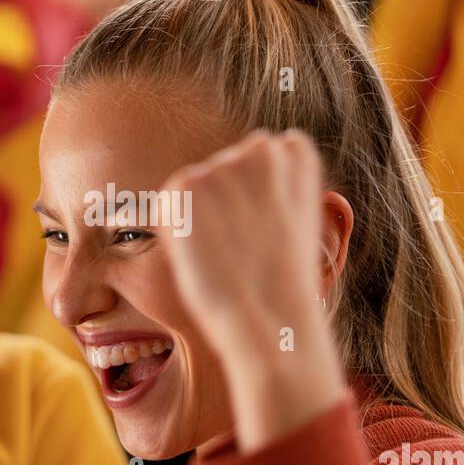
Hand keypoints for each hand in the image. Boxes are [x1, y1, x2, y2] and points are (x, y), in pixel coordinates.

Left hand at [161, 129, 346, 451]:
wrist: (266, 316)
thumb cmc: (281, 281)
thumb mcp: (293, 218)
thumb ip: (271, 186)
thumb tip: (231, 179)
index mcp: (294, 152)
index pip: (264, 153)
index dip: (258, 193)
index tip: (264, 226)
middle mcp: (259, 148)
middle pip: (225, 166)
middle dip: (225, 199)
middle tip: (240, 246)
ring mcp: (221, 164)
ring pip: (196, 184)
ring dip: (199, 213)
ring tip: (223, 251)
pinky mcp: (185, 185)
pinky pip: (169, 203)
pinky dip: (175, 227)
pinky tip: (200, 250)